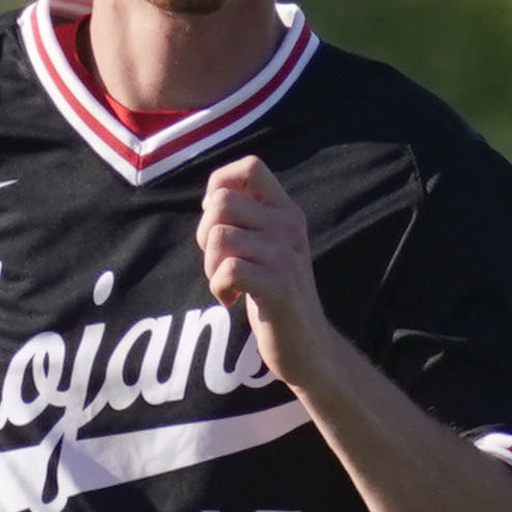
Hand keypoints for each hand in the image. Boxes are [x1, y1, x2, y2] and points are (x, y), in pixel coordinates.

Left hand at [196, 156, 338, 390]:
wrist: (307, 345)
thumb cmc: (274, 293)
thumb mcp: (264, 246)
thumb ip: (245, 219)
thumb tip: (211, 196)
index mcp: (285, 211)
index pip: (250, 167)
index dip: (219, 185)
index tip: (218, 220)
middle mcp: (289, 225)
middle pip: (221, 202)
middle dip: (204, 234)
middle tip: (219, 262)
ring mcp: (286, 254)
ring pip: (219, 236)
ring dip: (210, 266)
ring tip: (226, 283)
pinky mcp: (279, 286)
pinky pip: (228, 269)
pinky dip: (218, 287)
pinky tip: (230, 299)